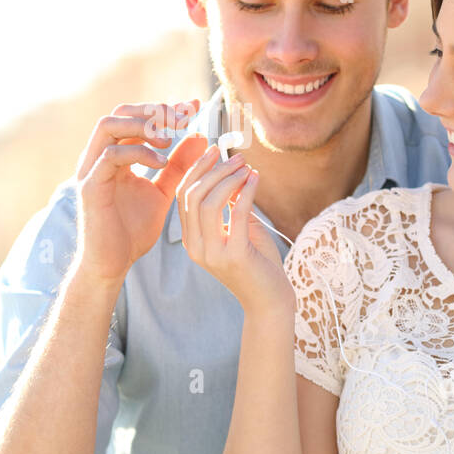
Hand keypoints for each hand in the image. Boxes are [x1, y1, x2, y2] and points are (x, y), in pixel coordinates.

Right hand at [74, 100, 205, 283]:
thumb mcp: (164, 191)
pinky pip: (110, 156)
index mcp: (115, 155)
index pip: (136, 117)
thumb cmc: (133, 230)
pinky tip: (161, 162)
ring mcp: (91, 169)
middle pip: (120, 112)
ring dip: (142, 126)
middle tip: (184, 118)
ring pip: (108, 125)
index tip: (194, 106)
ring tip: (169, 139)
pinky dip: (138, 152)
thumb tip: (200, 136)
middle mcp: (98, 156)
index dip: (165, 108)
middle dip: (154, 110)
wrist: (113, 263)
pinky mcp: (90, 186)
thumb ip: (179, 165)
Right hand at [177, 144, 292, 313]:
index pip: (184, 197)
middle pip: (193, 196)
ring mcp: (213, 253)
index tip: (214, 150)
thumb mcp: (241, 230)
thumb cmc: (258, 265)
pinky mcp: (234, 256)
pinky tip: (256, 179)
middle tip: (237, 157)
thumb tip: (232, 172)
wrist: (270, 302)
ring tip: (247, 167)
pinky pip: (237, 213)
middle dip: (214, 170)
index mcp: (193, 241)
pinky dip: (246, 191)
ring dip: (229, 178)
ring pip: (209, 202)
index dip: (197, 170)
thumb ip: (233, 205)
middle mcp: (197, 248)